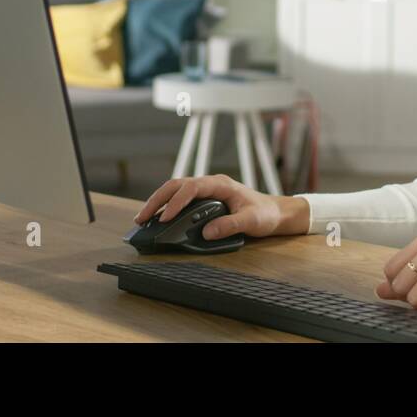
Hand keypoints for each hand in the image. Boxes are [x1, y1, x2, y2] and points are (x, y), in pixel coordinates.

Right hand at [132, 174, 309, 238]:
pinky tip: (158, 218)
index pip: (192, 187)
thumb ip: (231, 225)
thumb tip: (207, 232)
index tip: (165, 218)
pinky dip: (166, 206)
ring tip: (143, 219)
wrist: (275, 212)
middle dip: (157, 200)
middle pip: (177, 185)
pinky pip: (180, 198)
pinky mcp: (204, 199)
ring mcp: (206, 190)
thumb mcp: (251, 221)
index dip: (176, 202)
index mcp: (220, 184)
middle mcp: (210, 183)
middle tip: (142, 218)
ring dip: (158, 202)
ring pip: (175, 190)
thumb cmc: (265, 213)